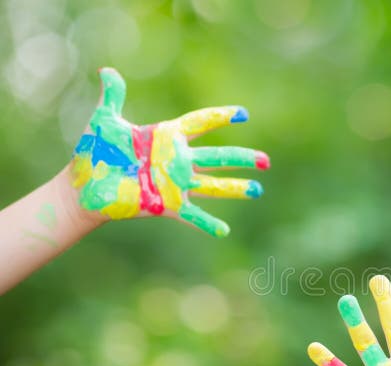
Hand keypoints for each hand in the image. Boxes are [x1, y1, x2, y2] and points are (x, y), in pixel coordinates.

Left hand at [71, 68, 269, 236]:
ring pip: (213, 185)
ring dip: (236, 188)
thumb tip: (109, 71)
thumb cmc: (95, 155)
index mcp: (166, 138)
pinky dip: (207, 223)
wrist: (85, 188)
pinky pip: (192, 215)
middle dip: (243, 158)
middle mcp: (176, 160)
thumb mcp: (104, 122)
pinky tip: (224, 230)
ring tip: (257, 190)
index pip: (199, 123)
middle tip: (266, 160)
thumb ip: (112, 97)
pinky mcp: (167, 204)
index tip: (243, 114)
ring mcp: (174, 183)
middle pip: (218, 156)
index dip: (220, 117)